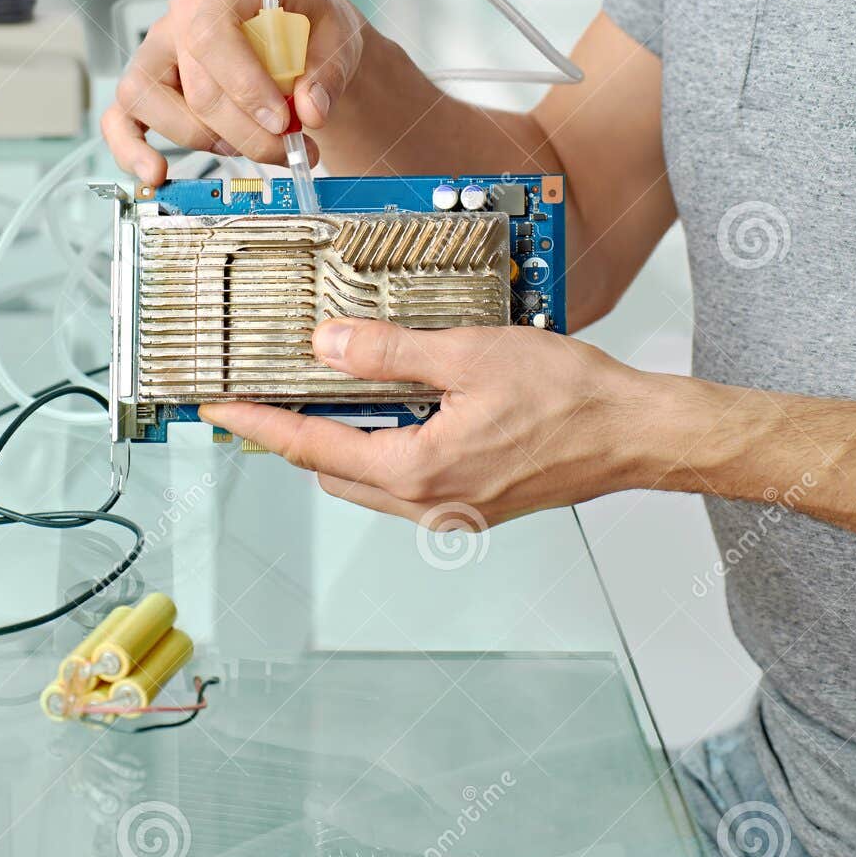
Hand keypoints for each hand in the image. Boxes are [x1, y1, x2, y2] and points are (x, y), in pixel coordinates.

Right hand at [101, 0, 365, 184]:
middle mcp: (185, 12)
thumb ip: (329, 71)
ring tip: (251, 147)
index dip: (244, 84)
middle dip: (247, 132)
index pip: (212, 31)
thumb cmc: (315, 31)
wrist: (307, 43)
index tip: (283, 121)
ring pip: (151, 101)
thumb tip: (309, 110)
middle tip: (291, 150)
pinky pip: (118, 117)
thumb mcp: (341, 38)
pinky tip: (155, 172)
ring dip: (205, 140)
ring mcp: (159, 48)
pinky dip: (130, 149)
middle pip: (197, 85)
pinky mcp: (147, 85)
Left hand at [199, 320, 655, 525]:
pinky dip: (380, 446)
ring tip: (318, 391)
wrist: (636, 433)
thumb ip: (390, 352)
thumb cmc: (570, 396)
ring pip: (366, 478)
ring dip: (337, 440)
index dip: (257, 424)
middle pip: (330, 469)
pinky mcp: (474, 502)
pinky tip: (389, 407)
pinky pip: (404, 480)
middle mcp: (429, 503)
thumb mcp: (468, 354)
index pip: (310, 446)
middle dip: (291, 433)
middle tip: (262, 392)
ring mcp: (454, 509)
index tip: (219, 409)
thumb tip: (327, 346)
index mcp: (418, 470)